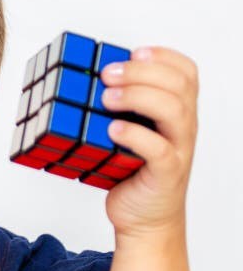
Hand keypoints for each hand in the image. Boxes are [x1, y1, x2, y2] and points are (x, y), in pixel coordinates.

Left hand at [100, 45, 198, 239]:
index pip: (186, 72)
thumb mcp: (126, 134)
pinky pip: (160, 149)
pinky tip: (112, 130)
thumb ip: (118, 110)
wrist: (144, 219)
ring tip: (106, 98)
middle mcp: (183, 127)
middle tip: (107, 74)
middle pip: (179, 84)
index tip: (134, 51)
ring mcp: (178, 149)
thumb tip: (85, 81)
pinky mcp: (166, 173)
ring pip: (174, 110)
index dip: (163, 56)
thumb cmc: (131, 172)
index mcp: (178, 112)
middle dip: (141, 71)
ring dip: (138, 97)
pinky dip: (136, 135)